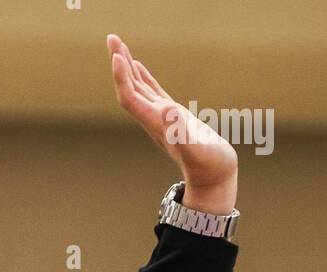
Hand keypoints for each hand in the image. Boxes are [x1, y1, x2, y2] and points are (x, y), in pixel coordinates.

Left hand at [105, 34, 237, 214]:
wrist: (215, 180)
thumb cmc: (209, 167)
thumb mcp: (198, 149)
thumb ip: (182, 133)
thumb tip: (168, 111)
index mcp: (157, 125)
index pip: (130, 98)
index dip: (121, 77)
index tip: (115, 55)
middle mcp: (155, 120)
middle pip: (129, 89)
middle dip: (119, 63)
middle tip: (111, 37)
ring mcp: (163, 118)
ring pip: (138, 88)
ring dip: (127, 67)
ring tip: (118, 45)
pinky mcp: (173, 116)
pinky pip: (152, 93)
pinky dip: (142, 77)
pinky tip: (136, 66)